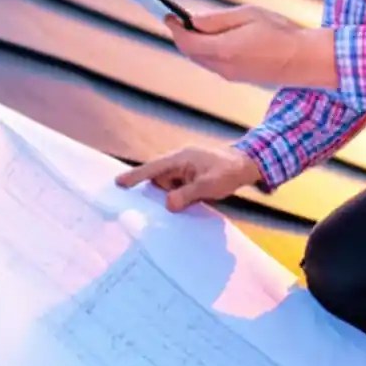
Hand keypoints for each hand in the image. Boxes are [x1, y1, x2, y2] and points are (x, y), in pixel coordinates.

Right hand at [114, 144, 262, 211]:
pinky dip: (179, 196)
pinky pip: (177, 187)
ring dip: (172, 196)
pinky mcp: (190, 176)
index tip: (118, 183)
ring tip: (186, 203)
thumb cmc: (229, 172)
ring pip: (168, 185)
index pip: (153, 168)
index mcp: (181, 158)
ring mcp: (185, 168)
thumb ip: (187, 195)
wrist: (248, 164)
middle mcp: (179, 161)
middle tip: (162, 207)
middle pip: (158, 179)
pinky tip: (187, 204)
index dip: (135, 176)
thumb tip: (167, 205)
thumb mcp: (209, 186)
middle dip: (158, 193)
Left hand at [165, 5, 337, 88]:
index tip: (167, 14)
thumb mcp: (248, 15)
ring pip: (201, 60)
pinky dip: (207, 51)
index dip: (175, 28)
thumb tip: (193, 21)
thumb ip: (218, 20)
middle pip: (191, 53)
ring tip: (193, 25)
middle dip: (182, 36)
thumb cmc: (281, 32)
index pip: (187, 42)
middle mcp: (223, 67)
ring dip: (194, 44)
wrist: (306, 60)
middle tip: (176, 18)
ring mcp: (231, 75)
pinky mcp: (239, 78)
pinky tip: (212, 39)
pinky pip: (214, 64)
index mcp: (224, 50)